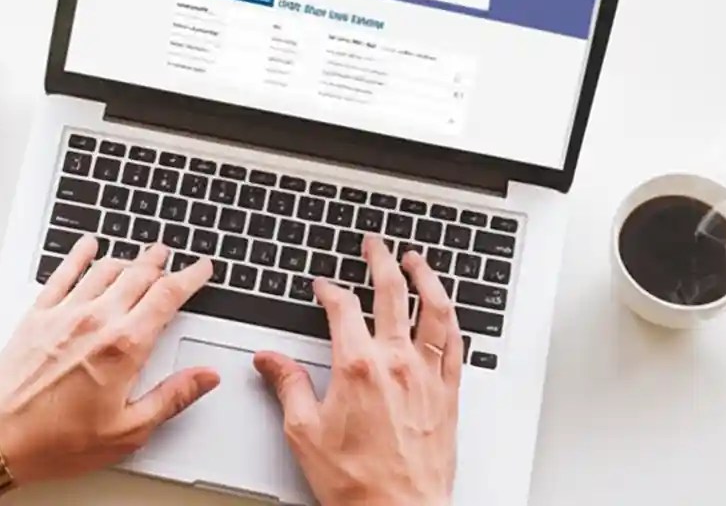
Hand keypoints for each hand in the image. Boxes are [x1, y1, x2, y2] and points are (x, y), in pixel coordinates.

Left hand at [0, 238, 219, 484]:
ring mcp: (65, 314)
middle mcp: (97, 321)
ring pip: (105, 270)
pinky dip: (79, 255)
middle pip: (139, 275)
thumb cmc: (56, 441)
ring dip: (127, 258)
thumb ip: (172, 397)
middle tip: (171, 255)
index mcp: (125, 347)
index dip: (190, 277)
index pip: (168, 296)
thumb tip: (205, 377)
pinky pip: (63, 273)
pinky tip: (87, 246)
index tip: (201, 269)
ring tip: (140, 255)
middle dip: (160, 262)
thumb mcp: (128, 431)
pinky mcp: (37, 316)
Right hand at [255, 235, 462, 505]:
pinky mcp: (449, 392)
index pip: (342, 307)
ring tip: (416, 260)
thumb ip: (288, 386)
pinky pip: (455, 343)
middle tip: (375, 244)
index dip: (330, 289)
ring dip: (425, 277)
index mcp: (358, 366)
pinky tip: (444, 311)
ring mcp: (428, 375)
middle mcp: (397, 362)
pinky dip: (449, 319)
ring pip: (434, 308)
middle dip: (380, 259)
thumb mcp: (304, 432)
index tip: (323, 287)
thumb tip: (270, 361)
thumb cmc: (356, 482)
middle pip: (392, 291)